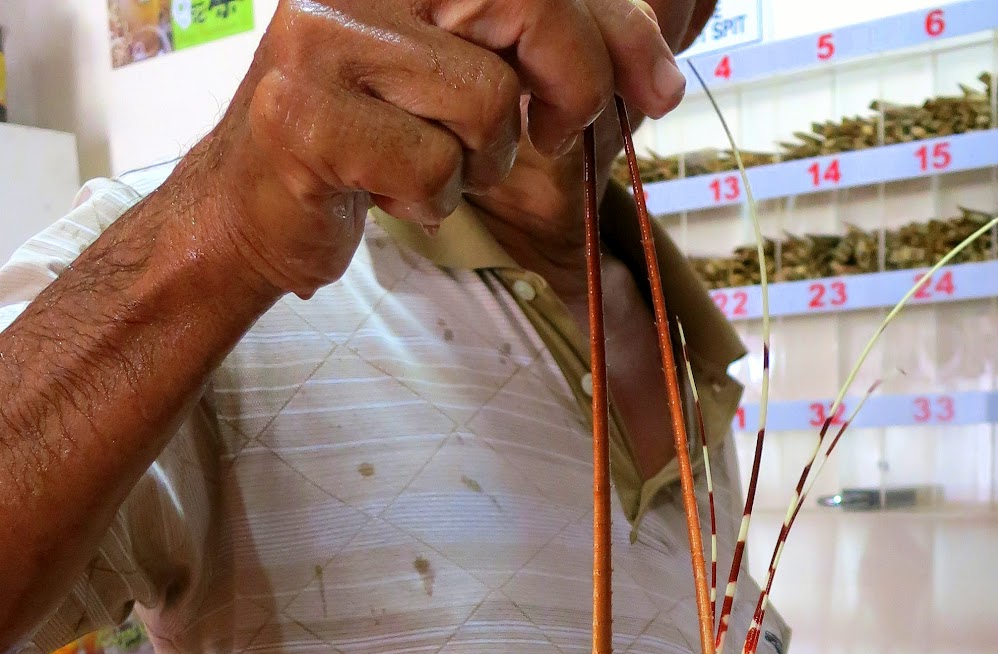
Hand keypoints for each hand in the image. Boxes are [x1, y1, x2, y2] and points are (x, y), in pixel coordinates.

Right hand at [190, 0, 687, 298]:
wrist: (255, 206)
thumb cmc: (377, 135)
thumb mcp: (471, 69)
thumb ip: (555, 49)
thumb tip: (658, 75)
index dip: (619, 27)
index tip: (657, 87)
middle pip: (529, 1)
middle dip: (572, 85)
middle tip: (552, 132)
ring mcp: (322, 37)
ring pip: (485, 102)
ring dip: (478, 160)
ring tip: (430, 160)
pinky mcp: (303, 117)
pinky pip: (432, 169)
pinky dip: (430, 202)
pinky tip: (388, 191)